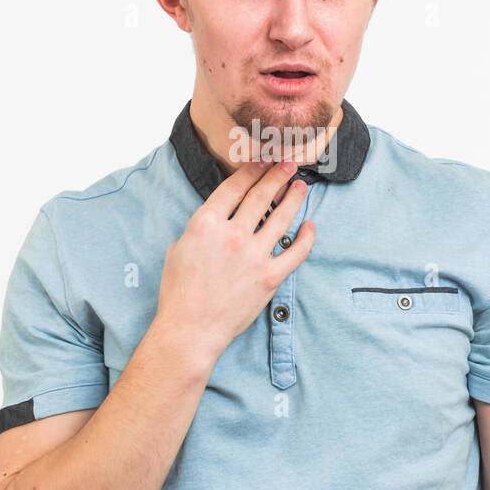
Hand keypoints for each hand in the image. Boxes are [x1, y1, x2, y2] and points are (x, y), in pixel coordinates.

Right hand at [153, 158, 315, 368]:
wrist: (190, 329)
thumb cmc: (179, 292)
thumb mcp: (178, 248)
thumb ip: (200, 228)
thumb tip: (218, 218)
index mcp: (205, 224)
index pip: (235, 187)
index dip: (251, 170)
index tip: (262, 161)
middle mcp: (232, 234)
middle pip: (261, 195)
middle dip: (276, 175)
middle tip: (287, 163)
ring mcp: (253, 255)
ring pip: (281, 218)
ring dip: (293, 198)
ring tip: (301, 186)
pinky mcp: (269, 277)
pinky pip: (296, 252)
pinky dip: (306, 238)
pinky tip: (310, 226)